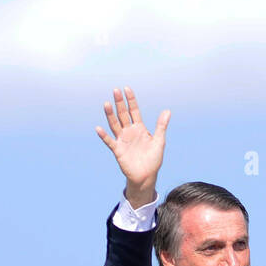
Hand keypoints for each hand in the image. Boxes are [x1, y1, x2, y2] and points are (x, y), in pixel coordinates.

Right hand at [96, 86, 169, 206]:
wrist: (147, 176)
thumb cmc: (153, 159)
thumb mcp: (159, 141)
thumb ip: (161, 126)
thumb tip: (167, 111)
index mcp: (139, 128)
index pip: (134, 111)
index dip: (131, 100)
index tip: (126, 88)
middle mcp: (129, 132)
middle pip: (123, 114)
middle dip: (119, 103)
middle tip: (115, 90)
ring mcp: (122, 140)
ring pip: (115, 124)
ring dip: (110, 115)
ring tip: (106, 104)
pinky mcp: (118, 150)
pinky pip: (109, 142)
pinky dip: (104, 136)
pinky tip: (98, 128)